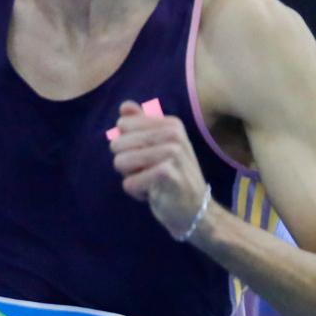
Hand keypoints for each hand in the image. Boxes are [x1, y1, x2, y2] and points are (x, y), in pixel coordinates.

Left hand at [108, 100, 211, 240]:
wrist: (197, 210)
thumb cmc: (173, 177)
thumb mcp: (159, 147)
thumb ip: (140, 124)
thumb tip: (124, 106)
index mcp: (171, 124)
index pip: (123, 124)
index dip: (129, 145)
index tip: (149, 157)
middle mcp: (173, 134)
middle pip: (117, 144)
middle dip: (127, 163)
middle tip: (151, 172)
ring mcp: (171, 153)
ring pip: (120, 162)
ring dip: (132, 178)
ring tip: (153, 182)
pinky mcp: (165, 174)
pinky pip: (128, 183)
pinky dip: (138, 193)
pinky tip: (155, 194)